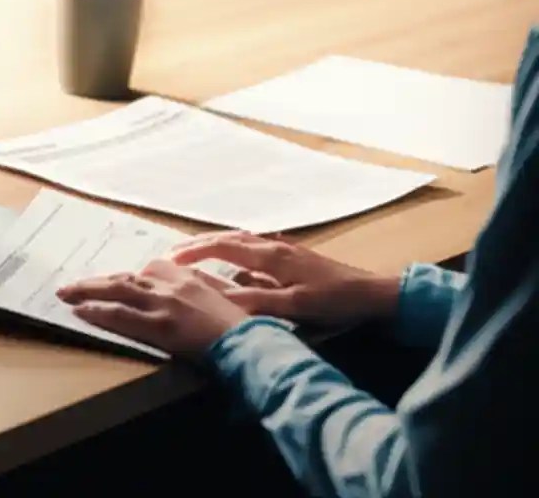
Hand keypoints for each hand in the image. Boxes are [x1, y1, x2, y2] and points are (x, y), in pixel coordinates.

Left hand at [56, 259, 249, 357]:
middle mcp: (172, 283)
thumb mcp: (223, 296)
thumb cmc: (242, 325)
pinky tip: (80, 311)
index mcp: (188, 275)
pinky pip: (120, 315)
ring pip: (117, 291)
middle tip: (72, 284)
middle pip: (126, 277)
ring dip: (87, 290)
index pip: (149, 269)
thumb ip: (203, 286)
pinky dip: (97, 312)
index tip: (110, 280)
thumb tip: (190, 286)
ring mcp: (164, 302)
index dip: (125, 277)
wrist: (252, 343)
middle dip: (96, 281)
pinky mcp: (159, 324)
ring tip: (65, 293)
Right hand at [166, 231, 401, 324]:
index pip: (223, 246)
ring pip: (242, 240)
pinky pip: (255, 247)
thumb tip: (216, 300)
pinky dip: (236, 250)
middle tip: (174, 252)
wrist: (375, 295)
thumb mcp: (294, 306)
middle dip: (199, 243)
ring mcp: (286, 250)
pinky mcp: (295, 258)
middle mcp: (275, 246)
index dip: (194, 251)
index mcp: (271, 255)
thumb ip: (255, 301)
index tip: (170, 259)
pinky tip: (236, 263)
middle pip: (229, 237)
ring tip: (196, 253)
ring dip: (217, 244)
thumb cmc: (336, 301)